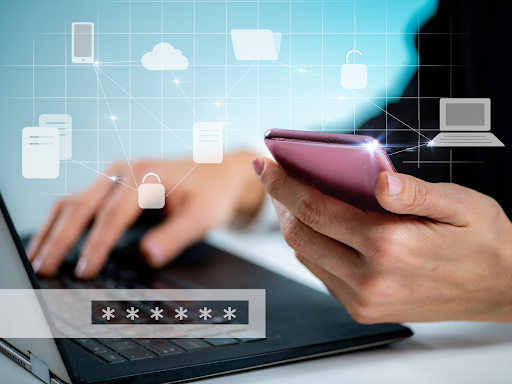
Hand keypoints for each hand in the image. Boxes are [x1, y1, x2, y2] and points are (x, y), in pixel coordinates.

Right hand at [27, 151, 264, 278]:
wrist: (219, 174)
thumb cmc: (213, 193)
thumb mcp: (204, 216)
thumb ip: (176, 235)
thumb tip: (147, 256)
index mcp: (147, 176)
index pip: (113, 215)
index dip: (97, 245)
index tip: (84, 271)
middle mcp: (126, 171)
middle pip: (83, 205)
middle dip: (61, 238)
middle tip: (44, 268)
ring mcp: (117, 175)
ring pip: (75, 200)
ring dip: (54, 228)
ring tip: (38, 257)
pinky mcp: (114, 185)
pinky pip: (81, 201)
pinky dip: (64, 221)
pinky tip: (54, 240)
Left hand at [253, 157, 511, 322]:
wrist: (502, 288)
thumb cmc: (482, 242)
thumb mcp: (460, 204)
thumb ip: (415, 191)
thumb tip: (380, 179)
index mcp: (390, 247)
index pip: (315, 209)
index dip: (283, 184)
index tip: (265, 165)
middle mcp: (371, 280)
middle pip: (300, 236)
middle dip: (280, 204)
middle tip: (277, 179)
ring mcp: (365, 300)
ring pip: (306, 257)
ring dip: (294, 226)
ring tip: (295, 200)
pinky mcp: (365, 310)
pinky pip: (322, 275)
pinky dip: (312, 248)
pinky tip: (320, 228)